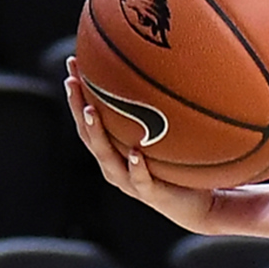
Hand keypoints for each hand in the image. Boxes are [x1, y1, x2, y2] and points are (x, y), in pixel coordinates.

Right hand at [63, 57, 216, 232]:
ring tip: (91, 111)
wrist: (196, 204)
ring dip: (97, 133)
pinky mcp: (151, 194)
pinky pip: (141, 179)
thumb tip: (171, 70)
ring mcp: (130, 181)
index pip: (89, 119)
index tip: (73, 64)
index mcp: (113, 150)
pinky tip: (136, 152)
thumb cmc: (179, 166)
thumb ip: (162, 112)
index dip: (78, 94)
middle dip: (77, 106)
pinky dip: (137, 166)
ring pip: (107, 157)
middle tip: (72, 80)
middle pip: (88, 134)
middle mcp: (114, 165)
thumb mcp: (168, 136)